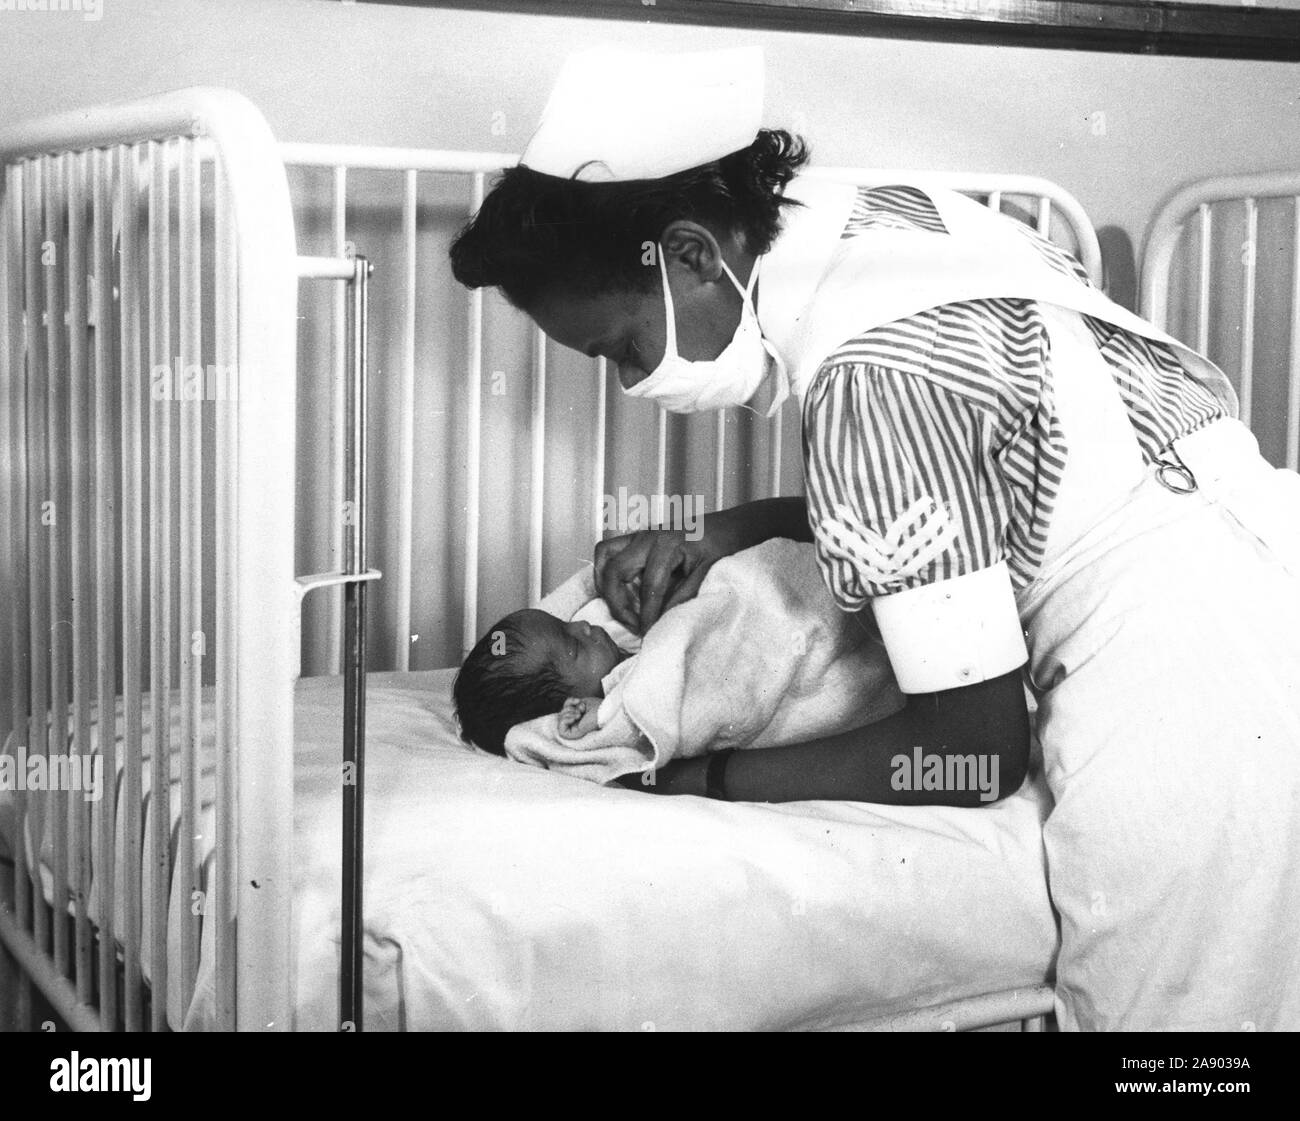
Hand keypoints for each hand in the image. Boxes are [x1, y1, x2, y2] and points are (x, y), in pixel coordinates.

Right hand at [558, 697, 601, 739]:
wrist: (605, 712)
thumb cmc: (598, 707)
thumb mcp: (581, 702)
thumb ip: (571, 705)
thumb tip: (565, 708)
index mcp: (578, 717)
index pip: (566, 711)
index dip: (568, 703)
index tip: (578, 700)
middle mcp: (576, 725)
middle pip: (561, 715)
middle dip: (567, 708)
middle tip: (579, 710)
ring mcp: (575, 730)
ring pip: (560, 722)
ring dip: (567, 714)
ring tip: (578, 714)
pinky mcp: (574, 735)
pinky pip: (561, 731)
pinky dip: (564, 721)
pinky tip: (574, 718)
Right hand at [594, 528, 719, 633]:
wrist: (728, 525)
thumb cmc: (723, 545)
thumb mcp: (708, 574)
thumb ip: (684, 597)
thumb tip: (660, 621)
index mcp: (668, 543)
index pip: (649, 587)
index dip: (646, 614)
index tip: (647, 632)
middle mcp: (648, 536)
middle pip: (614, 570)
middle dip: (617, 603)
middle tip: (632, 624)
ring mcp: (640, 535)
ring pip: (604, 555)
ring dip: (606, 585)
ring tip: (622, 608)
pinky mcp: (638, 538)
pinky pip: (610, 552)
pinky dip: (609, 574)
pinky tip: (624, 592)